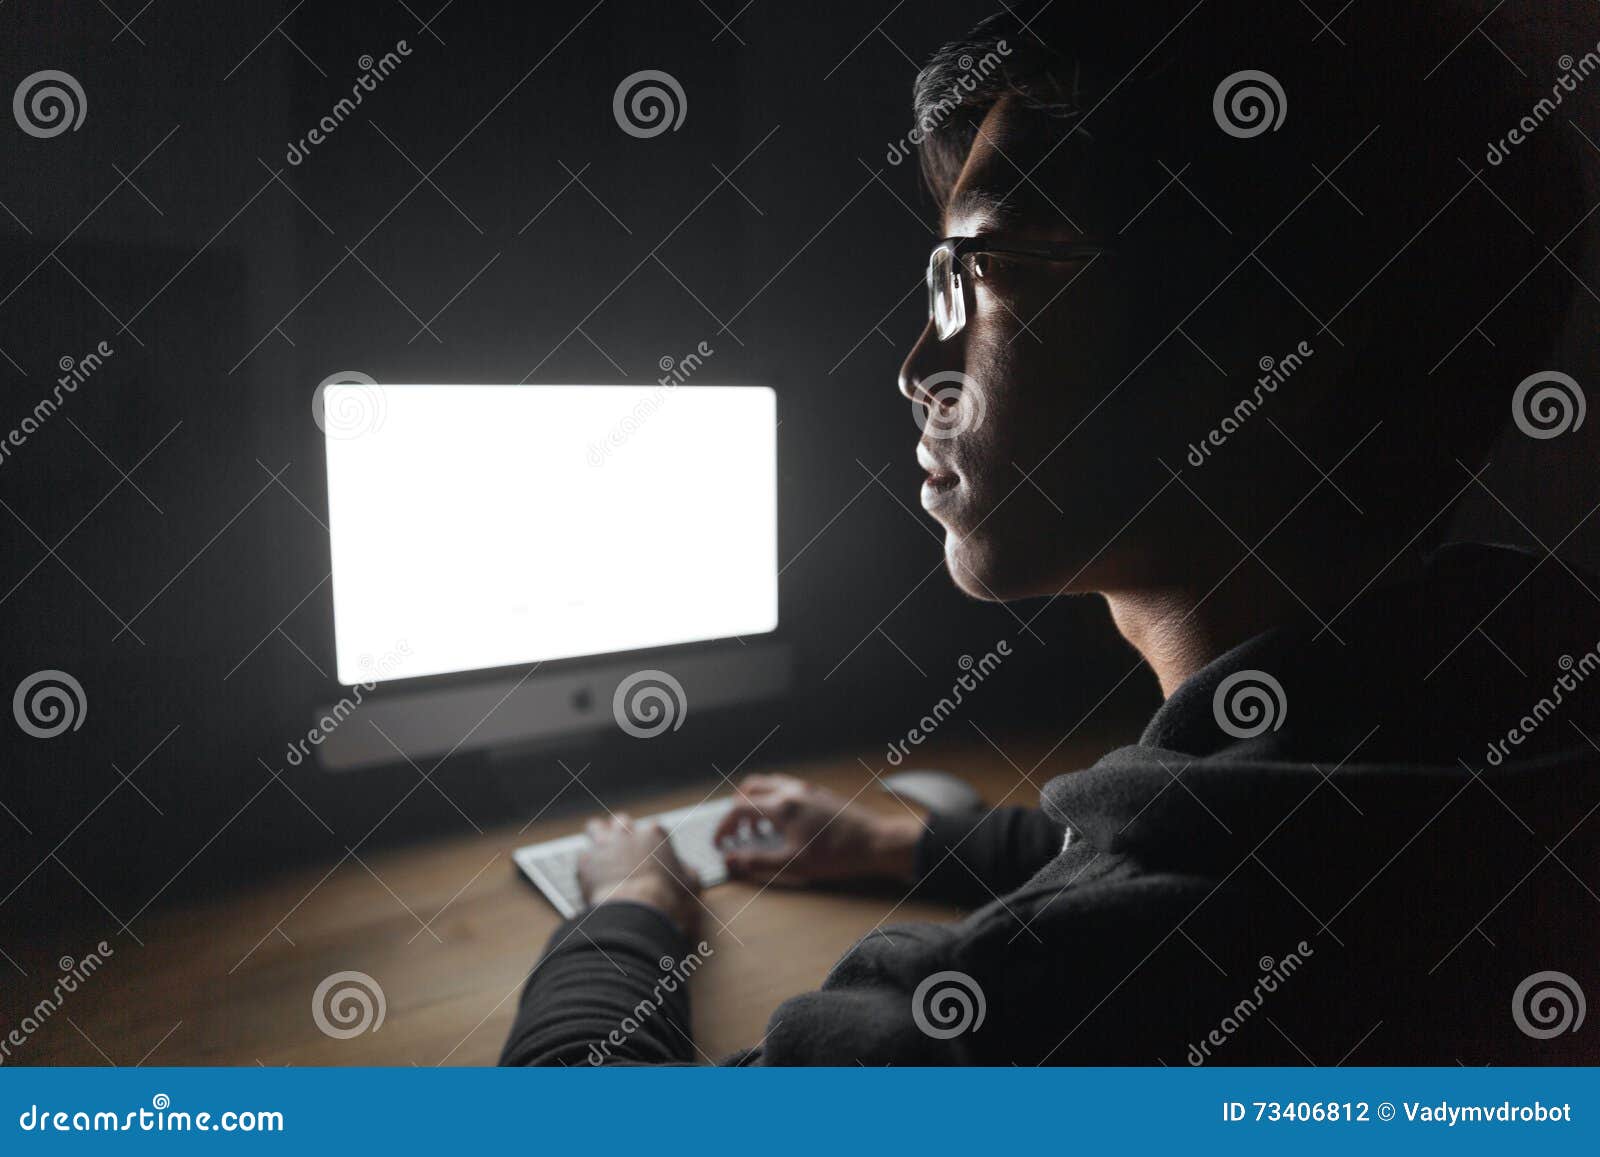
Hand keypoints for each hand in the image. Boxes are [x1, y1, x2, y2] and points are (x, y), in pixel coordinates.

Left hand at [577, 813, 702, 934]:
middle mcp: (628, 833)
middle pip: (621, 822)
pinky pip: (582, 856)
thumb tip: (687, 870)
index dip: (651, 843)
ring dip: (598, 836)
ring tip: (601, 852)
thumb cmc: (666, 902)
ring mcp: (604, 844)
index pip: (653, 829)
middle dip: (622, 833)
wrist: (634, 915)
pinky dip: (586, 866)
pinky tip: (591, 878)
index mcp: (655, 835)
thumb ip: (688, 872)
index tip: (651, 857)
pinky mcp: (585, 860)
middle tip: (624, 850)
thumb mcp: (691, 887)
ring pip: (596, 827)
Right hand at [712, 773, 925, 886]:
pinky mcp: (819, 793)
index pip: (739, 808)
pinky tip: (782, 825)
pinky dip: (773, 801)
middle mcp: (792, 790)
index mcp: (783, 806)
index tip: (720, 843)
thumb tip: (731, 861)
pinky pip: (786, 788)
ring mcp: (807, 789)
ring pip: (769, 785)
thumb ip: (759, 862)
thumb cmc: (838, 855)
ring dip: (755, 803)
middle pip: (750, 788)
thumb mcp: (794, 864)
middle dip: (737, 810)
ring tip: (757, 830)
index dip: (724, 826)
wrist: (876, 842)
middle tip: (735, 833)